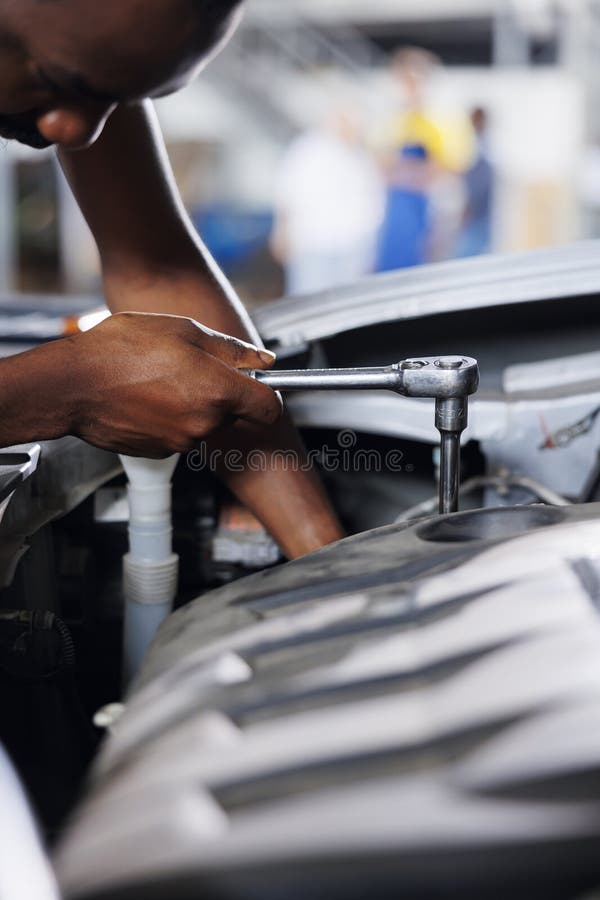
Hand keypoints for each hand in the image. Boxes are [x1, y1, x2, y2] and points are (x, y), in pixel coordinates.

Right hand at [65, 312, 281, 456]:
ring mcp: (182, 442)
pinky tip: (146, 396)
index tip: (260, 384)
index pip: (270, 409)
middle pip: (234, 413)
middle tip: (190, 366)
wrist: (72, 384)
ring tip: (159, 378)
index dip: (269, 394)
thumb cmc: (121, 350)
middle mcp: (205, 423)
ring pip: (205, 422)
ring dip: (193, 403)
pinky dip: (171, 417)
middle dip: (222, 392)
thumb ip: (231, 350)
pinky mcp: (160, 452)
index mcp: (218, 391)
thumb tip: (263, 360)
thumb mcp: (183, 330)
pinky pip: (179, 433)